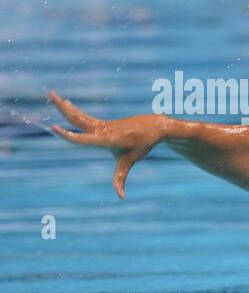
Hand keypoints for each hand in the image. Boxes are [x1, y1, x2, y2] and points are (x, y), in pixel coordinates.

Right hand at [48, 92, 165, 197]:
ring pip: (80, 115)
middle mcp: (102, 129)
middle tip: (51, 95)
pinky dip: (75, 111)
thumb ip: (120, 178)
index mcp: (107, 139)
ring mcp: (103, 124)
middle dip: (63, 107)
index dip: (68, 135)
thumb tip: (121, 197)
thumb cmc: (142, 145)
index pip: (83, 139)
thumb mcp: (130, 162)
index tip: (54, 128)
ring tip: (53, 95)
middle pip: (78, 118)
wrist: (154, 127)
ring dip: (66, 105)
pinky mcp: (104, 122)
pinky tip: (67, 104)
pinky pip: (86, 117)